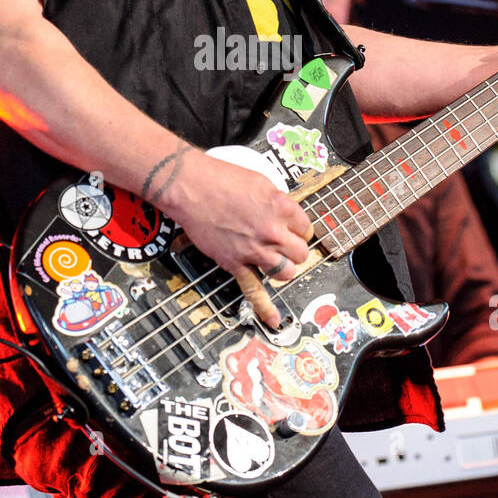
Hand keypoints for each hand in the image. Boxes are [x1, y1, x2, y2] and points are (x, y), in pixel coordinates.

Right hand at [163, 151, 313, 327]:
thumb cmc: (220, 179)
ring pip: (286, 272)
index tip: (293, 229)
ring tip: (276, 262)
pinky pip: (254, 289)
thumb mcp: (260, 182)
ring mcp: (255, 250)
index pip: (306, 228)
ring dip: (284, 268)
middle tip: (285, 245)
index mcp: (281, 207)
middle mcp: (272, 231)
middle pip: (300, 252)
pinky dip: (265, 307)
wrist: (191, 188)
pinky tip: (273, 319)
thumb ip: (276, 201)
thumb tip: (283, 213)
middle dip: (294, 249)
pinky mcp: (236, 263)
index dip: (299, 229)